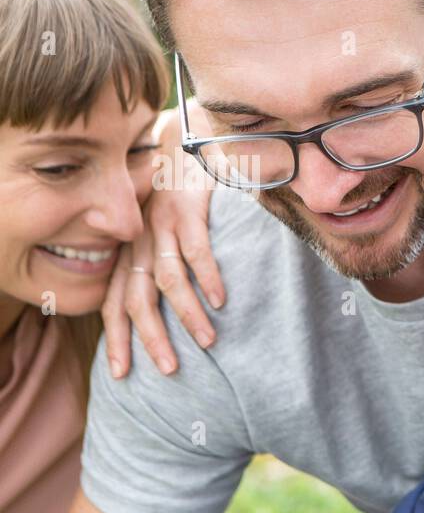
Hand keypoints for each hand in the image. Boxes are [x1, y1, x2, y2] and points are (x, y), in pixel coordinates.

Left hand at [101, 107, 224, 377]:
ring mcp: (161, 224)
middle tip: (170, 370)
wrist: (188, 137)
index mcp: (129, 249)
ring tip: (207, 342)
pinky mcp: (187, 208)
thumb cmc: (180, 191)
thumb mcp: (160, 229)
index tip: (121, 374)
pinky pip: (196, 249)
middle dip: (151, 339)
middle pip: (136, 299)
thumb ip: (163, 264)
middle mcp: (139, 239)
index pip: (113, 301)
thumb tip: (173, 310)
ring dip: (186, 315)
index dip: (117, 338)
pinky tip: (222, 300)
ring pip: (166, 279)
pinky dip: (208, 277)